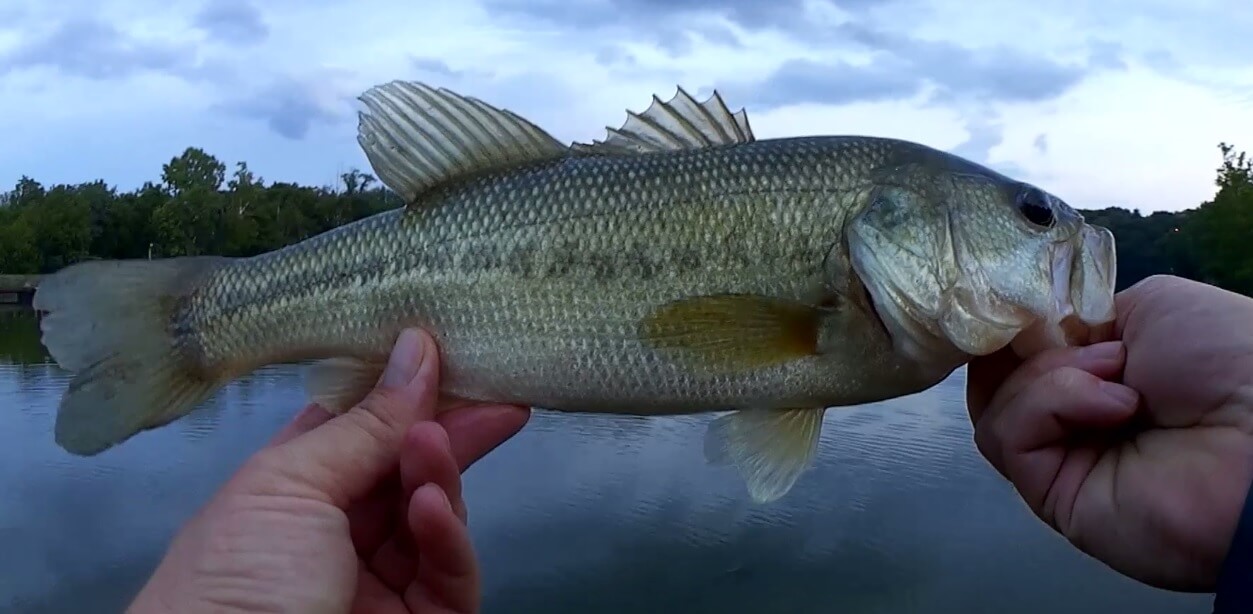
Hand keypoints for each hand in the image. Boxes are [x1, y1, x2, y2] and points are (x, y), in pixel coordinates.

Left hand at [128, 329, 530, 612]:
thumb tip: (416, 348)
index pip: (358, 428)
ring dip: (439, 476)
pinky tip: (434, 507)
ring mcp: (380, 581)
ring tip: (432, 448)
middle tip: (498, 397)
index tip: (444, 352)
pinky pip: (449, 573)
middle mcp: (336, 532)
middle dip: (448, 430)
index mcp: (291, 489)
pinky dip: (449, 536)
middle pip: (407, 469)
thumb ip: (366, 422)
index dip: (399, 390)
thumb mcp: (289, 485)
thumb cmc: (233, 577)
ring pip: (435, 516)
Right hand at [966, 275, 1252, 591]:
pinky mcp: (1051, 495)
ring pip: (995, 407)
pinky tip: (1113, 405)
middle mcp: (1076, 420)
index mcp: (1100, 374)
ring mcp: (1062, 459)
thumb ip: (1079, 318)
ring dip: (1044, 375)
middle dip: (1012, 346)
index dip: (1010, 326)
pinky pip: (1009, 436)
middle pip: (996, 380)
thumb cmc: (1228, 361)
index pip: (1023, 351)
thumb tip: (1034, 338)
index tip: (1009, 301)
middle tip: (1043, 331)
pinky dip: (1047, 405)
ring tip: (1113, 374)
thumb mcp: (1152, 306)